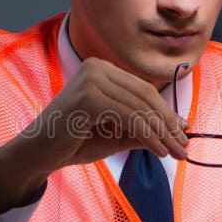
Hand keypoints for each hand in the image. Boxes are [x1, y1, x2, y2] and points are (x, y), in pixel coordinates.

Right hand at [0, 58, 187, 211]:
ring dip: (162, 133)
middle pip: (144, 96)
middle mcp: (96, 67)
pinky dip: (148, 136)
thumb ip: (143, 128)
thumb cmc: (74, 142)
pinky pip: (129, 118)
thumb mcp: (116, 134)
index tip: (183, 131)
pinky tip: (158, 151)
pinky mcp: (89, 97)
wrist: (38, 154)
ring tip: (175, 153)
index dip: (166, 111)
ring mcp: (91, 80)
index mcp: (101, 69)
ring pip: (139, 108)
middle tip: (183, 146)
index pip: (143, 89)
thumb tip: (178, 129)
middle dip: (167, 123)